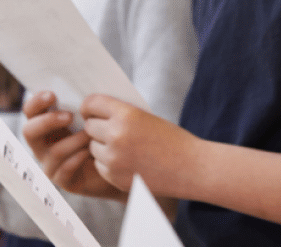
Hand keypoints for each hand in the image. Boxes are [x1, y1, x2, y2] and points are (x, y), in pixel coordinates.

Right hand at [22, 91, 124, 199]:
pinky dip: (78, 158)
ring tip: (91, 135)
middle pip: (29, 131)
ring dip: (73, 140)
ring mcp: (51, 164)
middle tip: (70, 116)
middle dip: (48, 121)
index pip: (30, 112)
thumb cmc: (105, 132)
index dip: (36, 102)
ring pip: (53, 151)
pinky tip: (91, 152)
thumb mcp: (93, 114)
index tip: (52, 95)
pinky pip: (64, 170)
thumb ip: (84, 102)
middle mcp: (43, 145)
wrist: (121, 162)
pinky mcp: (64, 181)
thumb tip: (83, 81)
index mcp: (46, 125)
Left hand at [81, 94, 197, 195]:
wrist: (192, 168)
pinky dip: (109, 164)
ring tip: (125, 148)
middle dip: (97, 128)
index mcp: (126, 115)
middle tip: (109, 130)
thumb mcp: (147, 117)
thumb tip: (94, 112)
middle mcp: (116, 135)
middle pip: (89, 127)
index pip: (91, 103)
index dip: (90, 107)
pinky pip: (100, 166)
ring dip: (102, 147)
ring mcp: (114, 159)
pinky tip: (128, 162)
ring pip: (92, 148)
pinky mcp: (114, 177)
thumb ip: (121, 114)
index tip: (91, 111)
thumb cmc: (172, 139)